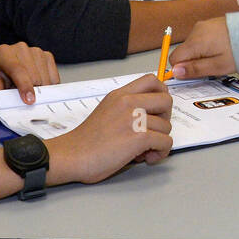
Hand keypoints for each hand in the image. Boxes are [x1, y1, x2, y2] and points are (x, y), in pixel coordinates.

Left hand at [0, 43, 58, 103]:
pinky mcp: (47, 56)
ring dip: (41, 90)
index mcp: (3, 54)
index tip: (30, 100)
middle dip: (32, 91)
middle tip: (24, 97)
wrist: (2, 68)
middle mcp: (20, 49)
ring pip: (45, 78)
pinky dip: (49, 86)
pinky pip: (54, 77)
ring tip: (30, 89)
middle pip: (34, 76)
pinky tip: (40, 86)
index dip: (25, 86)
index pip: (17, 70)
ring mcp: (36, 51)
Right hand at [46, 74, 173, 183]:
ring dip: (160, 141)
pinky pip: (166, 142)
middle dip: (165, 118)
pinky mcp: (139, 137)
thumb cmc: (86, 141)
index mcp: (120, 95)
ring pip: (167, 126)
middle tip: (153, 131)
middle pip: (166, 100)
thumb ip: (126, 108)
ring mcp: (134, 118)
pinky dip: (160, 153)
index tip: (157, 110)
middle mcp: (128, 102)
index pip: (152, 80)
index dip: (161, 94)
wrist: (72, 155)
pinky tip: (146, 158)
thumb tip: (152, 115)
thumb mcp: (106, 110)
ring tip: (143, 151)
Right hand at [170, 17, 236, 79]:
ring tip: (219, 57)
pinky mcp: (211, 24)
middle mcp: (196, 31)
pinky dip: (207, 46)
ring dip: (201, 54)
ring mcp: (204, 25)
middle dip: (193, 62)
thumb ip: (195, 69)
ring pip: (193, 46)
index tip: (193, 74)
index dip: (182, 69)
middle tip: (211, 67)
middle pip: (184, 52)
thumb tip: (175, 72)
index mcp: (195, 42)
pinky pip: (201, 38)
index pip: (174, 58)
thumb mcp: (217, 66)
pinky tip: (221, 49)